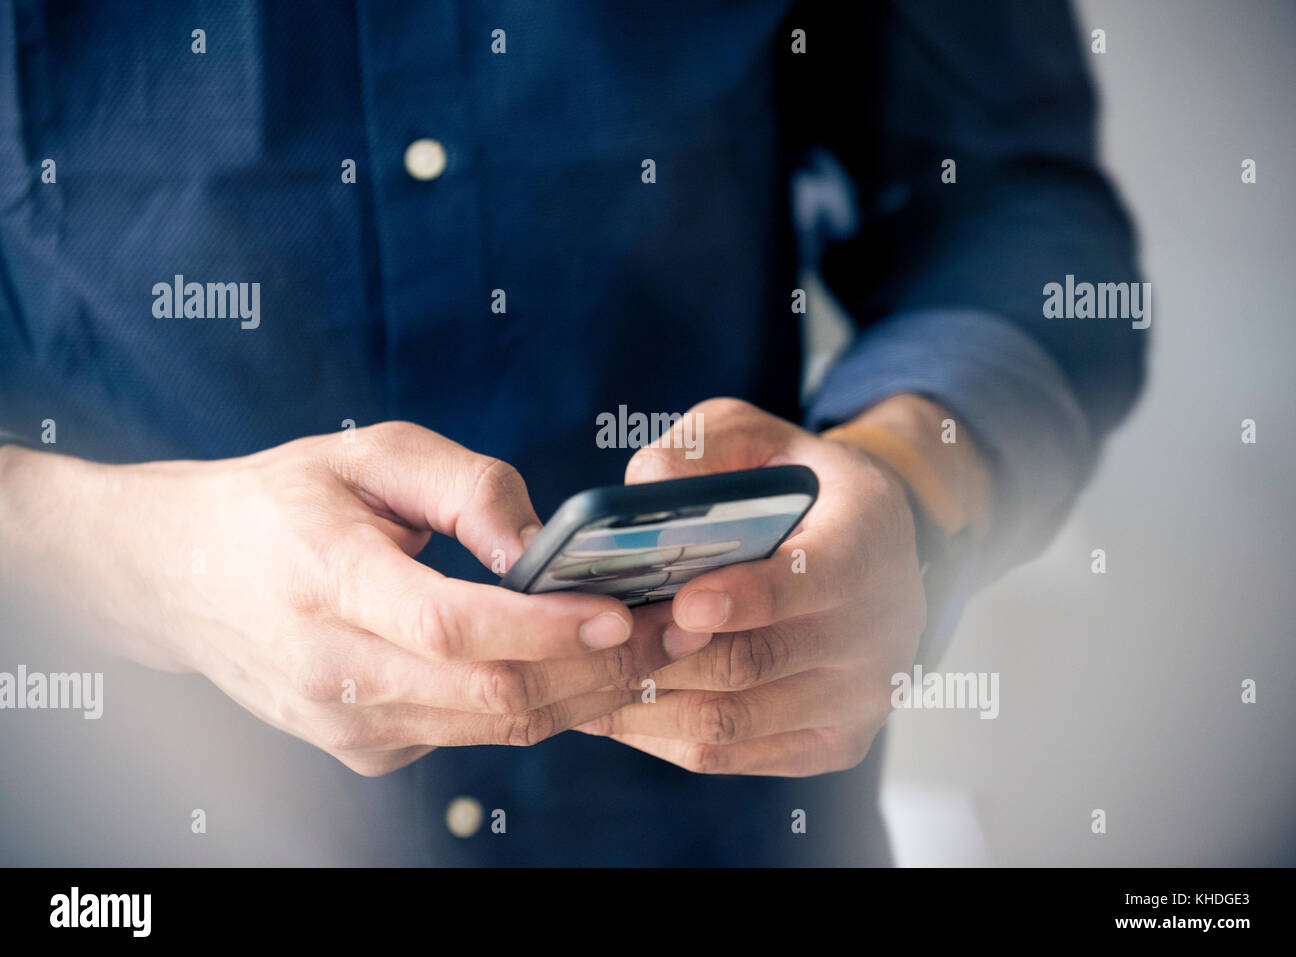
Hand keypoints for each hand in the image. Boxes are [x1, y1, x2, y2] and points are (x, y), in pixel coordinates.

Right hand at [0, 424, 687, 775]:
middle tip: (671, 629)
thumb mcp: (368, 454)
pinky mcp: (361, 750)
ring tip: (650, 650)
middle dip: (596, 670)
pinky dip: (537, 707)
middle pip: (487, 693)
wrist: (181, 577)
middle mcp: (329, 669)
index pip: (448, 625)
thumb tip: (541, 547)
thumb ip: (464, 486)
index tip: (618, 611)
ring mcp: (344, 723)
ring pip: (491, 728)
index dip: (542, 627)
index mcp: (324, 579)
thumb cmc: (283, 501)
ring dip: (584, 696)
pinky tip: (581, 669)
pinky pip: (470, 735)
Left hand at [575, 398, 929, 776]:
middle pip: (754, 660)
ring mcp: (861, 696)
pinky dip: (664, 737)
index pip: (812, 579)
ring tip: (579, 680)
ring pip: (733, 720)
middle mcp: (880, 628)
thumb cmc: (800, 488)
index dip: (745, 597)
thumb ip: (700, 450)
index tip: (682, 601)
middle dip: (665, 654)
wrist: (876, 549)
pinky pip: (734, 755)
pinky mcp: (836, 741)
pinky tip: (616, 709)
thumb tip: (640, 491)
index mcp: (867, 540)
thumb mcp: (758, 439)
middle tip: (592, 644)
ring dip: (649, 703)